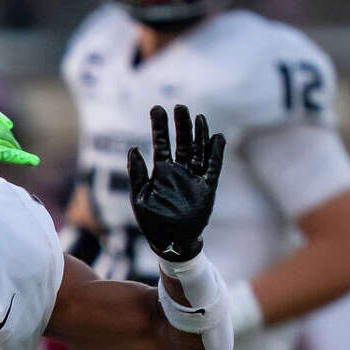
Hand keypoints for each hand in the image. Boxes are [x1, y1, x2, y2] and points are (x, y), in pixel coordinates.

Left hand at [127, 104, 225, 262]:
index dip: (159, 127)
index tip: (157, 108)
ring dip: (198, 134)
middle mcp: (179, 171)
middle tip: (179, 106)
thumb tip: (133, 149)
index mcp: (162, 172)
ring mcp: (194, 178)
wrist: (171, 242)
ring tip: (197, 117)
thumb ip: (137, 174)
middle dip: (180, 124)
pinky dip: (216, 152)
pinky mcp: (207, 187)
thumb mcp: (139, 197)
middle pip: (182, 142)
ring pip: (198, 150)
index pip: (161, 144)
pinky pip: (214, 167)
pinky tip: (217, 137)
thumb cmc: (152, 222)